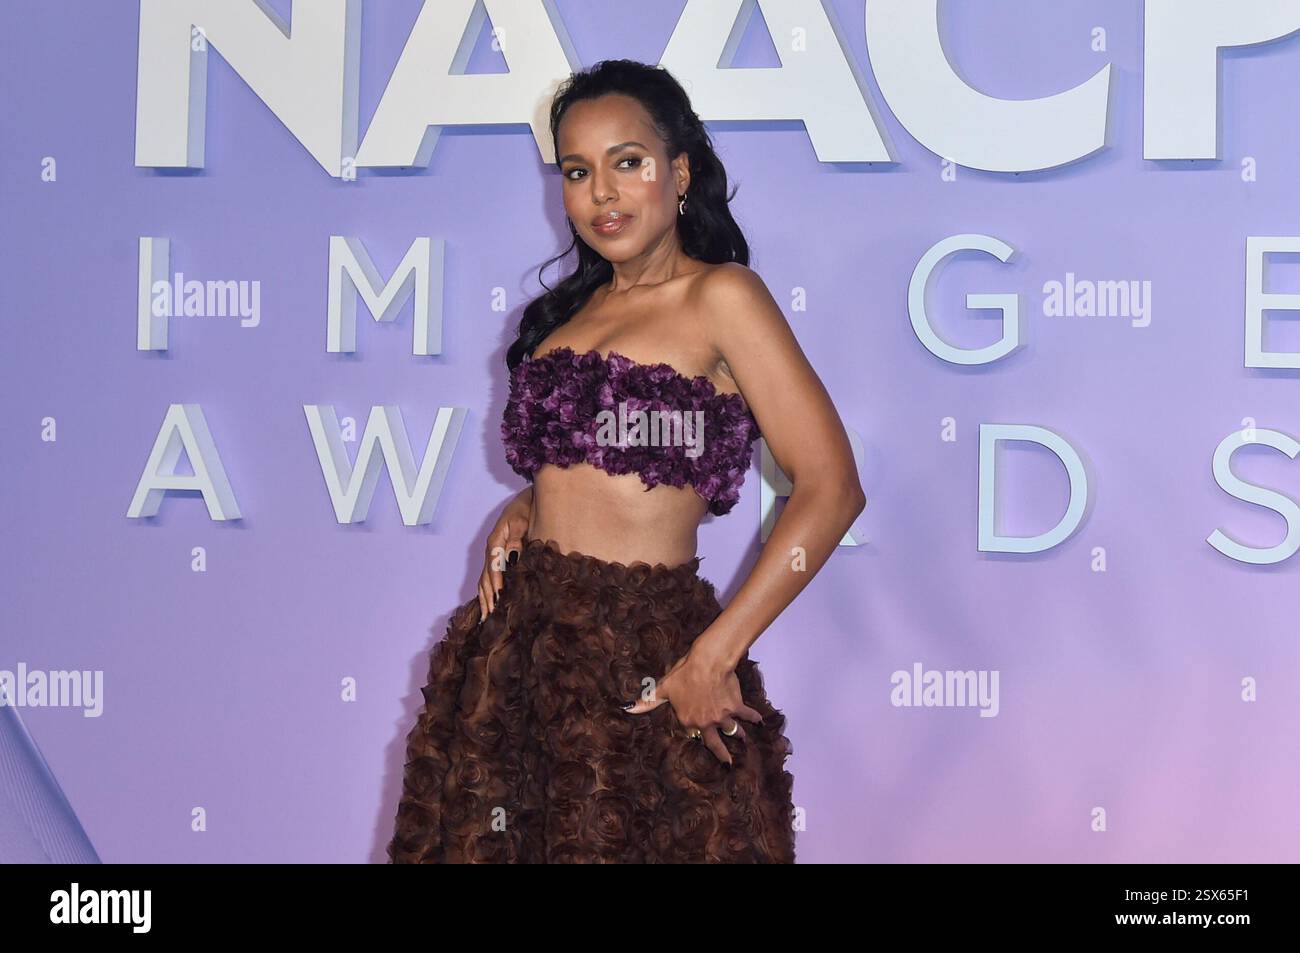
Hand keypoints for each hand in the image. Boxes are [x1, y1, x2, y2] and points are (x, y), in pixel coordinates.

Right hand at [478, 491, 530, 619]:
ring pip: (485, 580)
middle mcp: (491, 551)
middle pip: (486, 578)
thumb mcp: (520, 520)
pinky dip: (487, 592)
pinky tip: (490, 604)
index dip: (496, 585)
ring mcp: (493, 554)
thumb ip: (515, 539)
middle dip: (488, 597)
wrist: (526, 499)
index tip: (500, 600)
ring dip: (485, 598)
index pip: (494, 568)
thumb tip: (511, 558)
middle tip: (490, 618)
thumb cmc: (525, 508)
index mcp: (496, 543)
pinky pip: (489, 578)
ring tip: (486, 617)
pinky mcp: (498, 557)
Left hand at [623, 645, 762, 765]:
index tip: (701, 732)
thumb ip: (648, 701)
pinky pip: (747, 715)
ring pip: (733, 730)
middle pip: (715, 743)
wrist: (707, 664)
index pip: (693, 730)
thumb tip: (628, 710)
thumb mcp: (663, 688)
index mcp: (688, 720)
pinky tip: (760, 722)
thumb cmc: (684, 674)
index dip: (696, 729)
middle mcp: (706, 723)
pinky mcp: (736, 707)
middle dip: (722, 754)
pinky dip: (755, 718)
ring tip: (745, 739)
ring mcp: (722, 716)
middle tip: (728, 763)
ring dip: (740, 736)